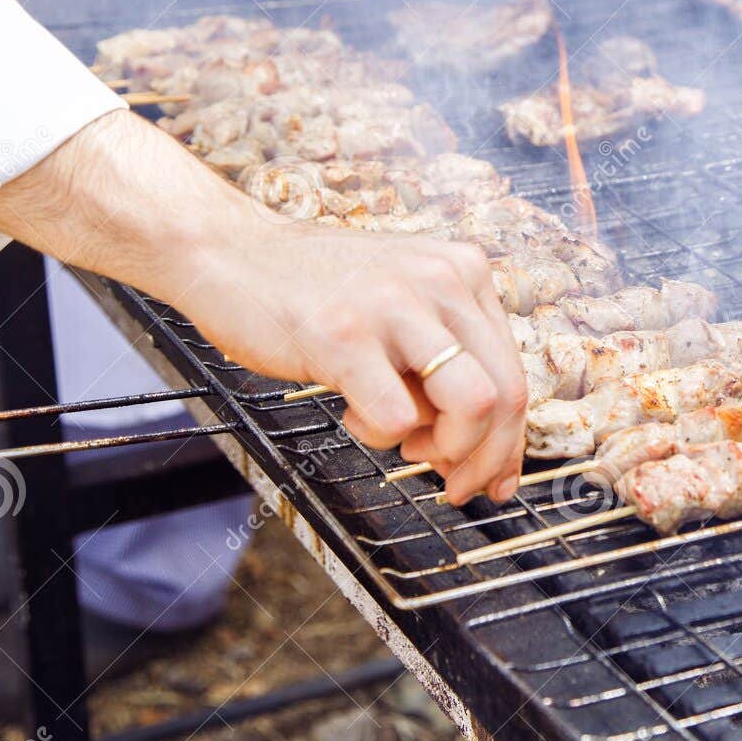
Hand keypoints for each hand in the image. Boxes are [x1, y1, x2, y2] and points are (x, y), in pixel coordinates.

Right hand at [0, 110, 526, 503]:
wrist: (227, 252)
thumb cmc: (315, 292)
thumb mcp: (402, 305)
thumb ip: (444, 355)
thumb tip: (480, 443)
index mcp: (465, 274)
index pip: (514, 374)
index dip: (510, 442)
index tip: (497, 480)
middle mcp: (442, 281)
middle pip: (506, 395)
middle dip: (488, 459)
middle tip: (457, 488)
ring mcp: (394, 306)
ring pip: (473, 404)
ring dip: (448, 449)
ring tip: (408, 446)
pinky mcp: (345, 335)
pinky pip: (398, 417)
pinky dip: (382, 437)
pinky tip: (353, 416)